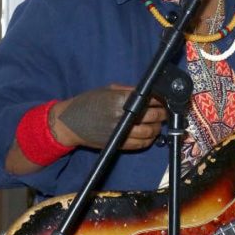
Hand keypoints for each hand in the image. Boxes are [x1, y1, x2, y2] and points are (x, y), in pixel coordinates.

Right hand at [51, 84, 166, 149]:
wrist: (70, 123)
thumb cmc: (88, 102)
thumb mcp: (108, 90)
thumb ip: (130, 90)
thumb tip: (149, 91)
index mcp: (120, 100)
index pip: (149, 100)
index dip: (160, 99)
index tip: (164, 98)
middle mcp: (123, 117)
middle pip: (153, 116)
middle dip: (163, 113)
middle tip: (165, 111)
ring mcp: (121, 132)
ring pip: (150, 132)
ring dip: (158, 127)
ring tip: (159, 123)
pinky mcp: (119, 144)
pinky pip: (140, 144)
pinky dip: (149, 140)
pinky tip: (150, 135)